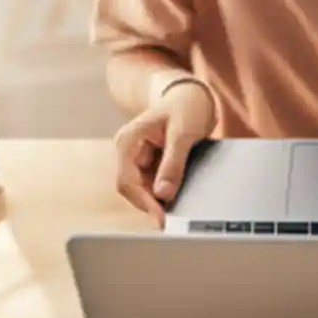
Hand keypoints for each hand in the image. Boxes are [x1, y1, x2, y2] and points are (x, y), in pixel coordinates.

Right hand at [113, 81, 213, 225]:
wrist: (191, 98)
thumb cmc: (185, 108)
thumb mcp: (183, 133)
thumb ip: (173, 163)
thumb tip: (163, 194)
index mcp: (127, 141)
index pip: (126, 181)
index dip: (143, 202)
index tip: (160, 217)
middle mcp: (128, 153)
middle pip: (133, 190)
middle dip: (152, 204)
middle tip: (172, 220)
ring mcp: (138, 161)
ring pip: (144, 192)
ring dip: (160, 201)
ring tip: (180, 206)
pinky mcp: (150, 167)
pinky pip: (155, 188)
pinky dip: (167, 194)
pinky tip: (180, 197)